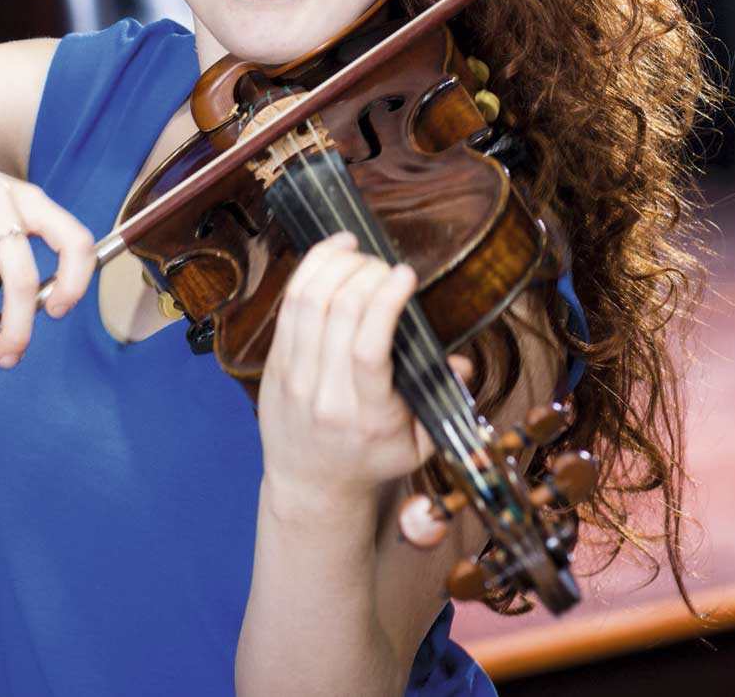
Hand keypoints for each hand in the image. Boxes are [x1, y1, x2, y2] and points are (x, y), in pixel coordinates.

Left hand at [257, 231, 470, 505]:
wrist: (313, 485)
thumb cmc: (372, 459)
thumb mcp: (420, 445)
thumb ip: (443, 402)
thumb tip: (460, 363)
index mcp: (367, 416)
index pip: (369, 349)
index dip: (385, 302)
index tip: (406, 274)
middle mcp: (325, 394)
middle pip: (337, 315)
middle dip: (364, 275)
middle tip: (386, 265)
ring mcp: (293, 377)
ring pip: (307, 303)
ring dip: (334, 265)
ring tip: (359, 250)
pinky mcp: (274, 362)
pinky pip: (288, 305)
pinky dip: (309, 271)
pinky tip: (332, 252)